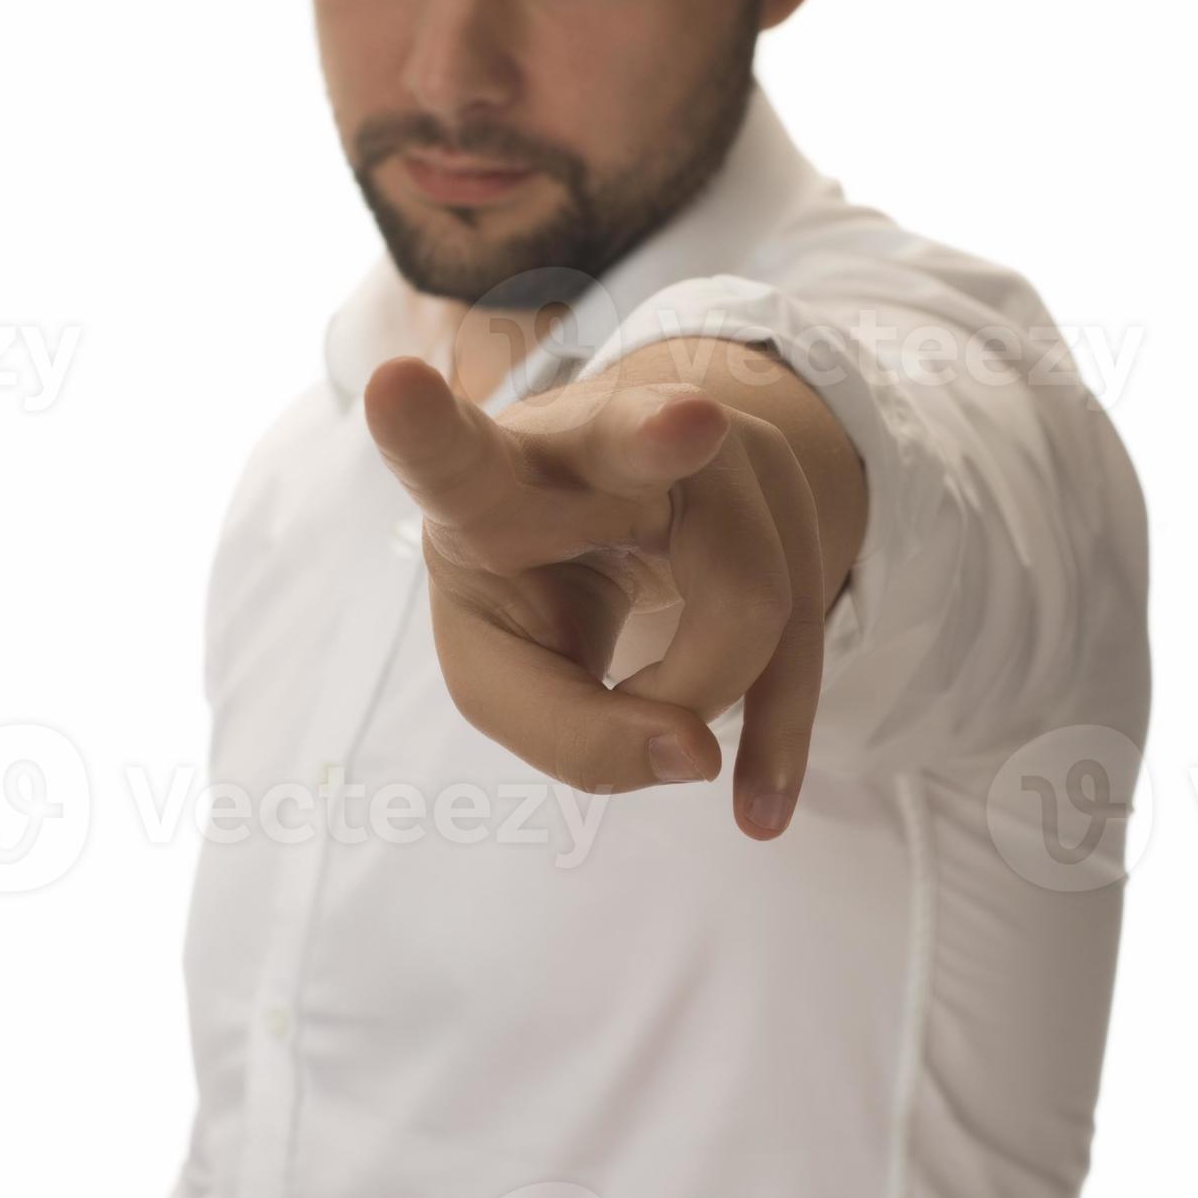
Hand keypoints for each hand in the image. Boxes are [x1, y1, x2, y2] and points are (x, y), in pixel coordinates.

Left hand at [361, 351, 833, 839]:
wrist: (627, 516)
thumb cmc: (530, 592)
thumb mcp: (503, 674)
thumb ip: (570, 736)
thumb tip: (692, 758)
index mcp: (489, 482)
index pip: (452, 461)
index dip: (422, 432)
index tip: (391, 388)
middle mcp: (598, 444)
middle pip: (631, 438)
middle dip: (659, 433)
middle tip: (689, 425)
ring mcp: (710, 449)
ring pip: (747, 602)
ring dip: (701, 697)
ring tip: (651, 700)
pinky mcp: (786, 488)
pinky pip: (806, 633)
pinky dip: (776, 735)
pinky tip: (758, 809)